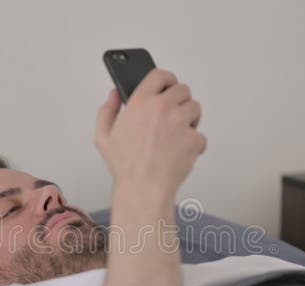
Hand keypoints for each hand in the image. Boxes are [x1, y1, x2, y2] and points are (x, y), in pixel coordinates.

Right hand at [94, 69, 206, 194]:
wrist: (144, 189)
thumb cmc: (125, 166)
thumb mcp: (104, 136)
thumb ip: (107, 110)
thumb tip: (114, 94)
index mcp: (140, 102)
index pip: (160, 75)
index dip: (166, 78)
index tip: (168, 84)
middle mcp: (162, 108)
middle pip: (183, 89)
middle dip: (180, 100)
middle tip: (175, 114)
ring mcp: (180, 122)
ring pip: (195, 108)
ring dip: (190, 118)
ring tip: (179, 133)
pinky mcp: (193, 139)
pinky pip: (200, 135)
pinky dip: (194, 144)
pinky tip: (180, 152)